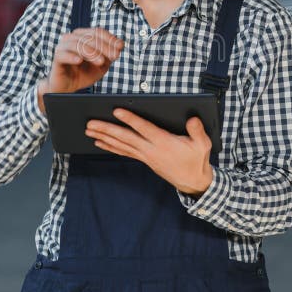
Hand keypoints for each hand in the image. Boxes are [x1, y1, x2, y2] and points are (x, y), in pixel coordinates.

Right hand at [38, 28, 124, 113]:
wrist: (67, 87)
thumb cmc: (83, 73)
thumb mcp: (102, 65)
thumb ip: (110, 54)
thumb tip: (120, 44)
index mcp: (83, 36)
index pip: (98, 32)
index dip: (110, 38)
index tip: (120, 47)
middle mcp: (72, 38)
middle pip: (90, 37)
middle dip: (104, 46)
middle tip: (114, 56)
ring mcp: (63, 46)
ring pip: (77, 44)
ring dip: (91, 52)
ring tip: (100, 62)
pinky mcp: (56, 57)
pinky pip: (62, 54)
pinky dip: (71, 56)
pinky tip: (79, 61)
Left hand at [85, 109, 213, 197]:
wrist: (193, 181)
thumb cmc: (197, 160)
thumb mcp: (203, 144)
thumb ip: (197, 131)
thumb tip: (192, 118)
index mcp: (164, 142)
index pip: (144, 128)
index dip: (130, 119)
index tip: (117, 110)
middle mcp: (151, 149)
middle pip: (125, 137)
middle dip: (107, 129)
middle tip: (90, 122)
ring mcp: (145, 156)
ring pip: (121, 145)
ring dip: (104, 137)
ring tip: (89, 130)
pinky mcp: (144, 160)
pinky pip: (124, 152)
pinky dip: (110, 147)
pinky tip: (100, 142)